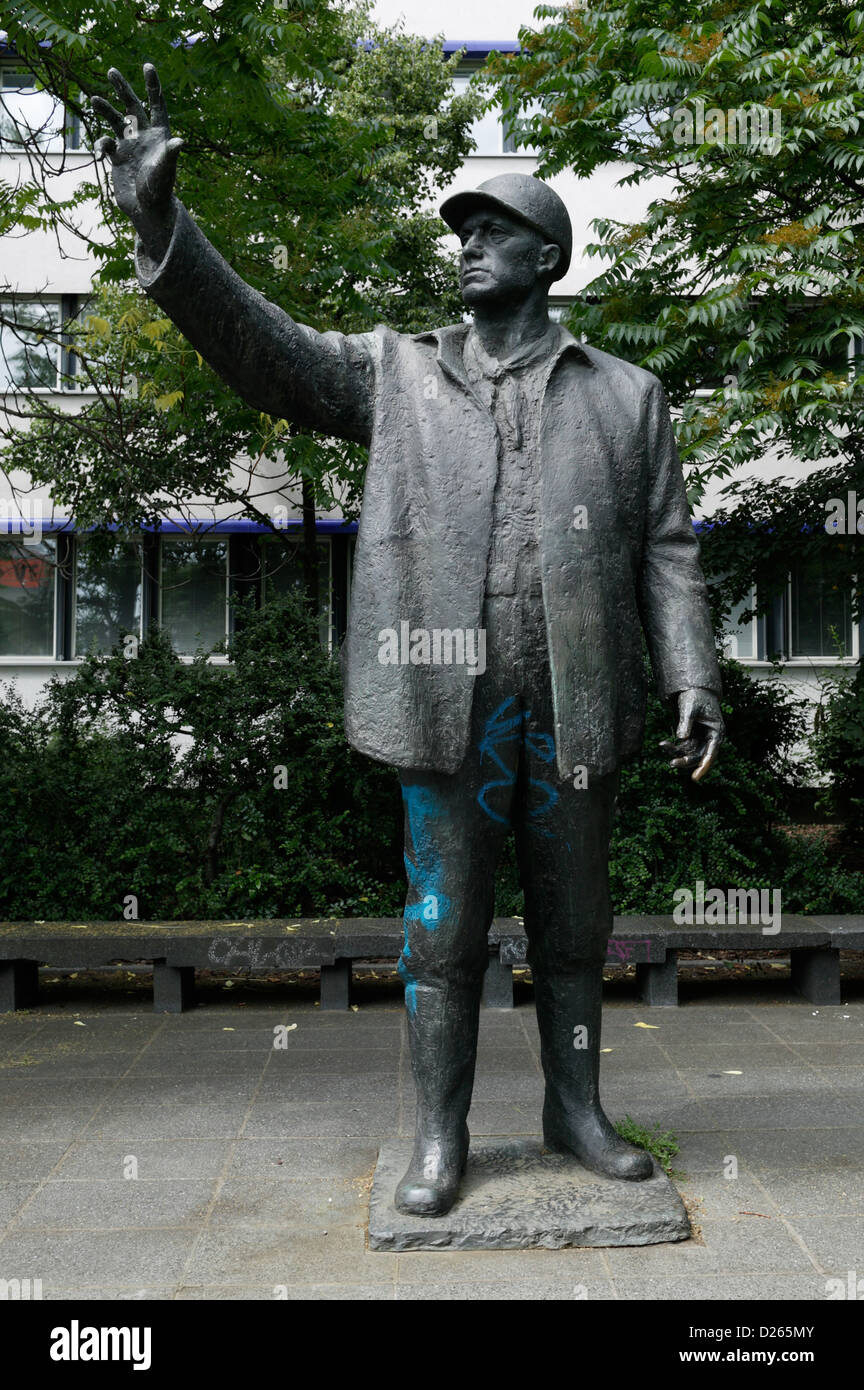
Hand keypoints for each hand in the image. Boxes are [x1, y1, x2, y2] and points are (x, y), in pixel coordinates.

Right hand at [92, 64, 182, 254]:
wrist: (147, 210)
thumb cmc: (160, 191)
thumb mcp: (165, 171)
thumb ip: (170, 155)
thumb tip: (180, 141)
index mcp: (159, 135)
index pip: (157, 105)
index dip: (153, 86)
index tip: (148, 65)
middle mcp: (144, 137)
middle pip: (132, 106)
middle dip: (122, 89)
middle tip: (111, 71)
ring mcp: (130, 147)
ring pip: (115, 121)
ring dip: (105, 110)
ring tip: (93, 99)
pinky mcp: (118, 159)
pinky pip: (106, 144)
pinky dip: (101, 143)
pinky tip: (100, 150)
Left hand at [659, 687, 724, 781]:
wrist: (692, 690)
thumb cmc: (695, 696)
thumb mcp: (689, 707)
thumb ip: (686, 722)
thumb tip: (681, 738)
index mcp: (716, 731)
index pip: (712, 752)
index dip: (704, 765)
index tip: (695, 777)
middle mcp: (710, 738)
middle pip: (699, 756)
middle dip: (686, 761)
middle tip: (672, 763)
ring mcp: (700, 739)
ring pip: (689, 753)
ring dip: (677, 753)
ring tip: (663, 746)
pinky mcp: (691, 738)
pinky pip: (682, 747)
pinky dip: (672, 747)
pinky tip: (662, 743)